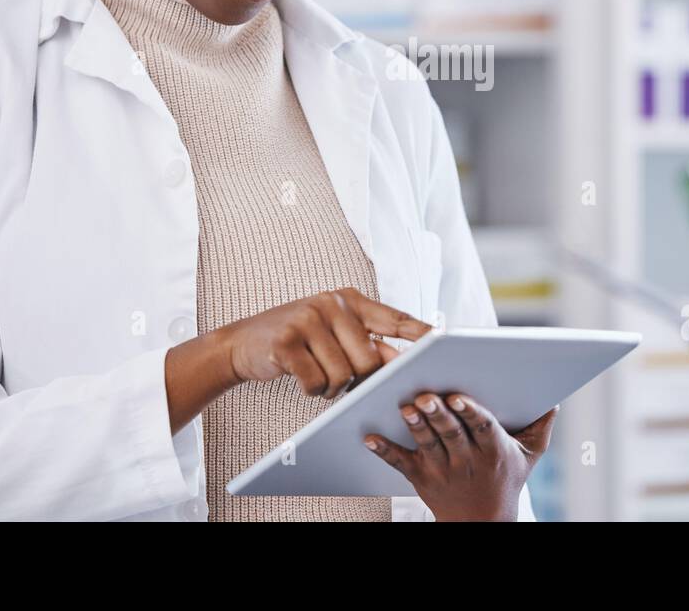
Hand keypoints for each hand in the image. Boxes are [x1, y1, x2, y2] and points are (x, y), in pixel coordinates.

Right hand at [216, 288, 430, 397]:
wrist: (243, 342)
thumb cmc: (298, 341)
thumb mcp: (333, 333)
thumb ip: (366, 342)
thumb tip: (401, 363)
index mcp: (350, 299)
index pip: (394, 318)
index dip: (420, 333)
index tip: (445, 342)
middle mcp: (331, 303)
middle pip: (369, 359)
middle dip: (359, 379)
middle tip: (339, 378)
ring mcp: (307, 319)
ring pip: (344, 375)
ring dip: (332, 387)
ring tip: (317, 375)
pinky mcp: (286, 341)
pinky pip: (316, 382)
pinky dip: (311, 390)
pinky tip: (301, 377)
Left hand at [363, 393, 556, 520]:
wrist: (483, 524)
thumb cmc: (506, 481)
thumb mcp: (530, 457)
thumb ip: (541, 428)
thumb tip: (555, 401)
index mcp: (493, 450)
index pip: (482, 428)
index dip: (470, 412)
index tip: (458, 397)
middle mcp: (467, 461)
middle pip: (451, 434)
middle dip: (439, 415)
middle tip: (426, 397)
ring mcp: (441, 470)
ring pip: (427, 445)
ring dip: (416, 427)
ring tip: (406, 408)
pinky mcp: (420, 477)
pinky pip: (400, 463)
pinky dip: (384, 450)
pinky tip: (368, 437)